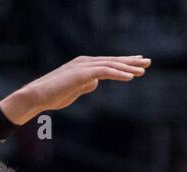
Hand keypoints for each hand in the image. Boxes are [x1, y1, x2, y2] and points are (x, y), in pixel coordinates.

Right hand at [0, 55, 150, 124]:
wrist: (38, 96)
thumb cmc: (54, 95)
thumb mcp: (75, 90)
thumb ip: (86, 84)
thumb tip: (96, 83)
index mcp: (85, 66)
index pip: (108, 63)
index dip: (124, 63)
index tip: (138, 64)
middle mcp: (85, 62)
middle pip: (113, 61)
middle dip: (131, 61)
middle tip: (147, 61)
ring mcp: (84, 66)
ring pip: (111, 65)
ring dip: (128, 67)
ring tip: (143, 69)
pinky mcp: (82, 74)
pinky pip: (104, 72)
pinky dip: (118, 73)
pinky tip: (131, 76)